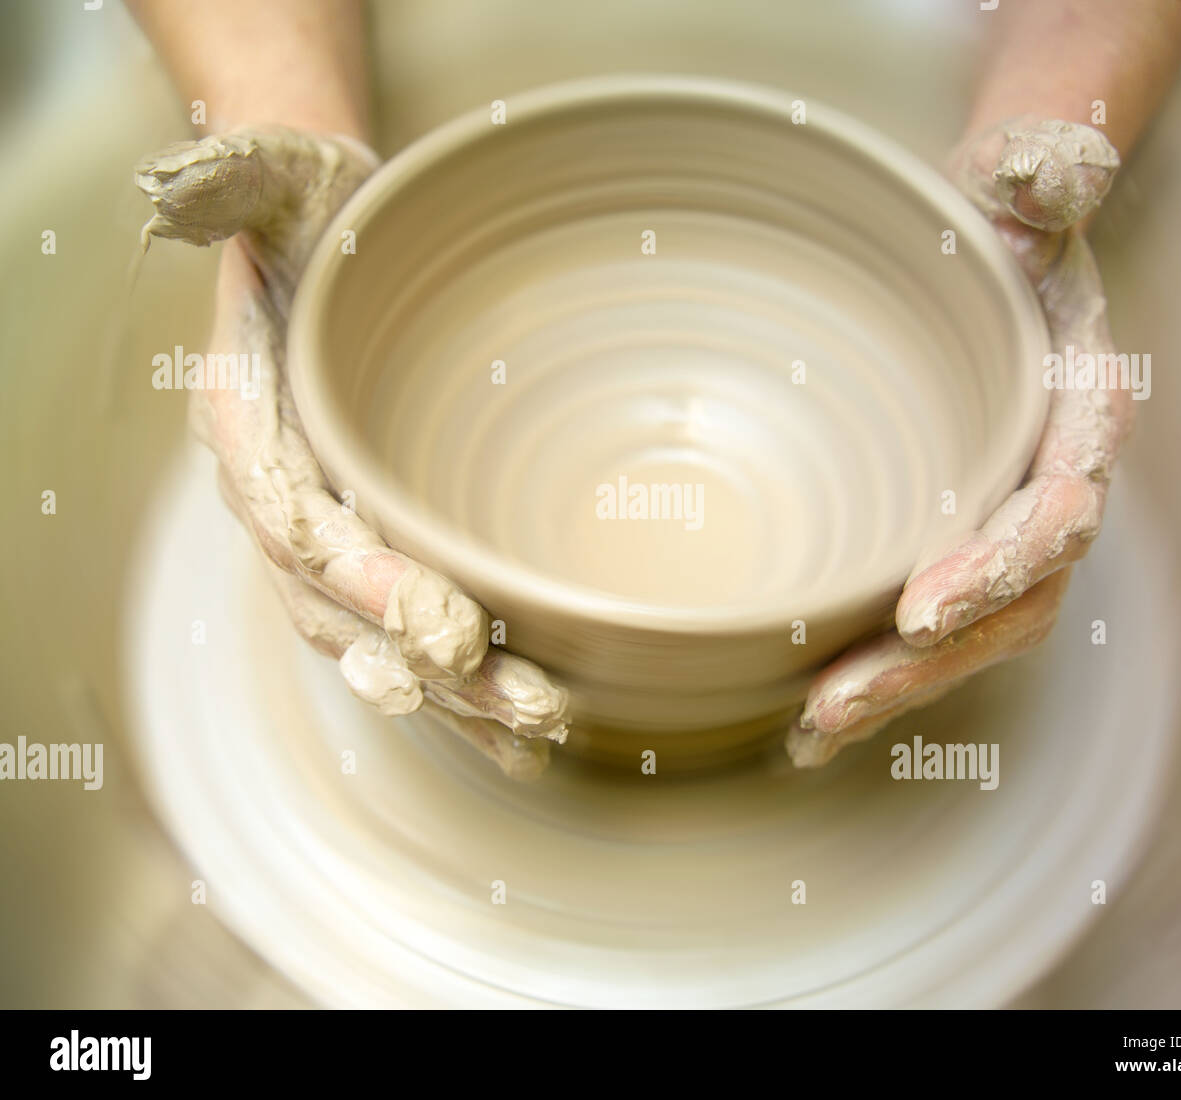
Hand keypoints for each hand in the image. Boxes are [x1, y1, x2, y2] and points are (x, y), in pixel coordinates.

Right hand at [135, 128, 568, 778]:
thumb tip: (177, 193)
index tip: (444, 624)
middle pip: (342, 609)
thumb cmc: (310, 212)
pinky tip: (514, 728)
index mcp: (247, 427)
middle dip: (427, 664)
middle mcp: (281, 498)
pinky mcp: (377, 550)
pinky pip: (407, 634)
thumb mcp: (272, 175)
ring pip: (380, 640)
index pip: (294, 522)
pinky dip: (458, 689)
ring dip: (455, 695)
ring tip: (532, 727)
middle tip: (518, 698)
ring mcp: (329, 535)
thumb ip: (230, 184)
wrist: (330, 242)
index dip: (360, 582)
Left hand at [790, 118, 1131, 766]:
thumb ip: (1041, 184)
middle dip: (927, 664)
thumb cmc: (1002, 235)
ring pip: (971, 637)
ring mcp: (1001, 528)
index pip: (1056, 507)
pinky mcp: (955, 546)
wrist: (989, 260)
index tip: (919, 609)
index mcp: (1079, 418)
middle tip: (838, 703)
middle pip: (1010, 604)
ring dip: (896, 692)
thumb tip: (1046, 176)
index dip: (998, 566)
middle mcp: (1049, 488)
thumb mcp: (1024, 194)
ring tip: (813, 733)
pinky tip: (813, 714)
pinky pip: (932, 628)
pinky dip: (880, 675)